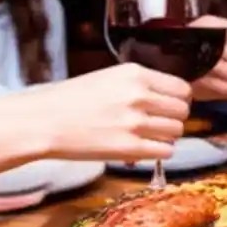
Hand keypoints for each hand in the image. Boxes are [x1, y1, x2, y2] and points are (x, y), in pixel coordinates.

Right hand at [7, 63, 191, 161]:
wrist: (43, 121)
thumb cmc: (71, 100)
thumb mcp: (109, 77)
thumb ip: (139, 85)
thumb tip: (167, 99)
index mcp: (135, 74)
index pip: (181, 88)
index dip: (179, 100)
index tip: (170, 106)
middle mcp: (139, 95)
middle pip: (182, 111)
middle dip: (173, 118)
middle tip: (158, 123)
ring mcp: (135, 123)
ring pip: (176, 132)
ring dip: (166, 136)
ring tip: (147, 136)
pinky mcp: (130, 148)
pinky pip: (166, 152)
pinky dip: (158, 152)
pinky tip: (144, 148)